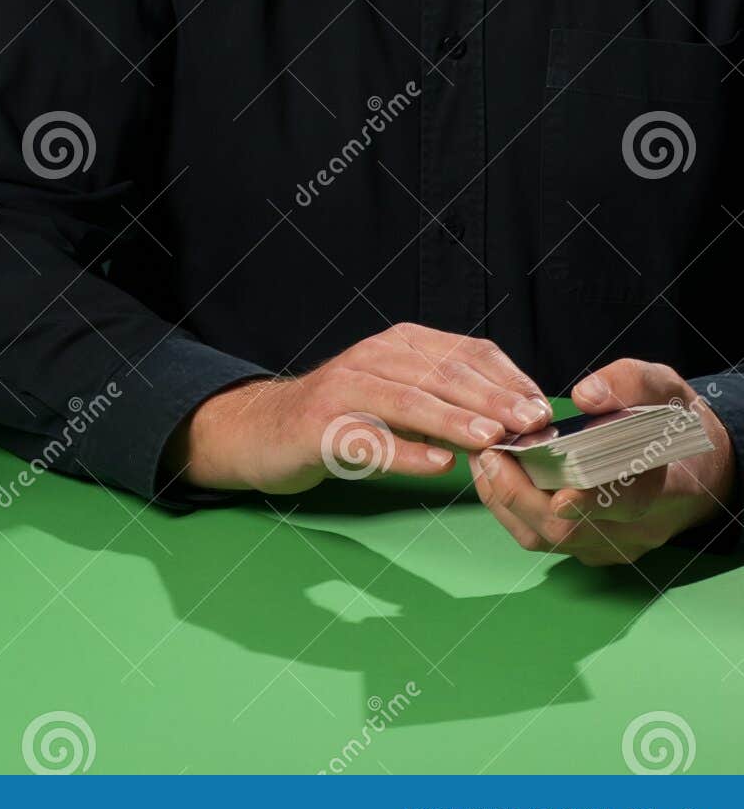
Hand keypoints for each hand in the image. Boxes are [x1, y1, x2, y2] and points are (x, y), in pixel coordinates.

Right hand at [163, 322, 552, 494]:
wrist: (266, 428)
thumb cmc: (345, 415)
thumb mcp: (398, 394)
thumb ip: (447, 399)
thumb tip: (514, 419)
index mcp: (400, 343)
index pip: (465, 352)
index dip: (507, 378)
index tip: (542, 407)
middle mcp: (373, 356)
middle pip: (441, 373)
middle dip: (492, 397)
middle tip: (531, 423)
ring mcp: (344, 389)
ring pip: (407, 399)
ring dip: (452, 418)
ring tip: (490, 438)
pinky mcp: (320, 427)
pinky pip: (368, 439)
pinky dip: (405, 452)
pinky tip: (436, 464)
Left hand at [469, 357, 737, 565]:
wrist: (695, 470)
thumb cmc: (675, 424)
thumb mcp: (665, 389)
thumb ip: (629, 385)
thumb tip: (586, 396)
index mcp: (667, 487)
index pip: (628, 501)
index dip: (592, 499)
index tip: (559, 492)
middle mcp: (637, 528)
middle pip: (572, 529)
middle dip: (522, 494)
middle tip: (491, 452)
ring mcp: (611, 545)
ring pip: (547, 538)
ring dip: (507, 499)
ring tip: (483, 456)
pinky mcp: (589, 548)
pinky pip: (540, 537)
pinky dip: (509, 506)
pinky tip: (494, 472)